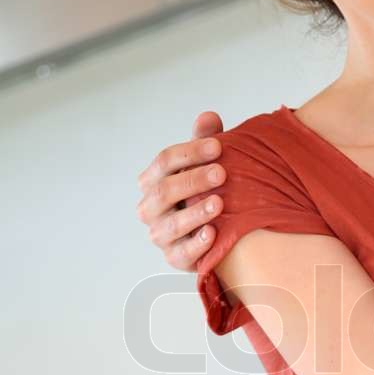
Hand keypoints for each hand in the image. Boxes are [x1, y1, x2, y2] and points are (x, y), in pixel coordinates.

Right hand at [137, 112, 226, 271]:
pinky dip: (196, 244)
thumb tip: (209, 116)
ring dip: (195, 213)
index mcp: (153, 180)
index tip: (218, 146)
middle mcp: (150, 208)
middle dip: (193, 180)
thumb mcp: (206, 164)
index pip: (164, 161)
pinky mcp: (174, 258)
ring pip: (170, 224)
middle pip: (164, 191)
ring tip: (219, 203)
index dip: (190, 152)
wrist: (216, 231)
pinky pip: (181, 253)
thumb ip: (206, 141)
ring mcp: (160, 234)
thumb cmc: (206, 191)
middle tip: (221, 173)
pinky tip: (213, 233)